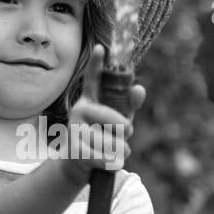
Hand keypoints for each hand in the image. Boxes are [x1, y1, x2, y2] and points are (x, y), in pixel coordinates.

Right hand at [60, 44, 146, 184]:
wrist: (75, 165)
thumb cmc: (99, 139)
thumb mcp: (117, 121)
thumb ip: (128, 105)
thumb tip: (139, 88)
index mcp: (89, 100)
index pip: (93, 79)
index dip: (97, 64)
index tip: (101, 48)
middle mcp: (79, 110)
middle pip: (117, 120)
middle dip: (126, 131)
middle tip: (122, 136)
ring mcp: (75, 129)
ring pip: (114, 141)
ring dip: (121, 150)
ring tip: (112, 151)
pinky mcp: (75, 149)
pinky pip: (107, 156)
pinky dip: (113, 162)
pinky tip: (107, 162)